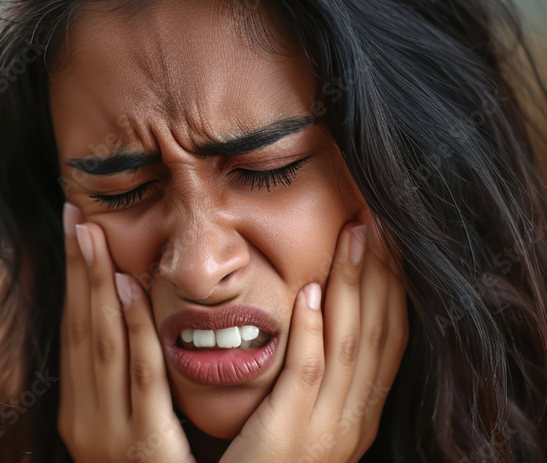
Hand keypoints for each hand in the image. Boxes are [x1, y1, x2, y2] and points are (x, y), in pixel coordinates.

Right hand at [57, 202, 194, 462]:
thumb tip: (131, 328)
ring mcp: (109, 433)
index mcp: (82, 414)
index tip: (75, 233)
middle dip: (77, 271)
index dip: (75, 282)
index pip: (76, 334)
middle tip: (75, 217)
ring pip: (101, 344)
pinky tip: (128, 289)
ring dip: (96, 285)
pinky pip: (138, 377)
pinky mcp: (143, 447)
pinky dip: (131, 330)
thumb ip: (128, 390)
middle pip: (81, 330)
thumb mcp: (130, 431)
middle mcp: (86, 420)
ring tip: (91, 236)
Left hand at [220, 211, 408, 461]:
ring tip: (354, 238)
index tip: (387, 240)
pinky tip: (309, 295)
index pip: (388, 338)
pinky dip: (312, 331)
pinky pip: (308, 373)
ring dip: (353, 287)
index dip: (392, 287)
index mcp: (360, 411)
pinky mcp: (290, 431)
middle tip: (376, 220)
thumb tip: (312, 312)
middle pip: (378, 332)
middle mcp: (354, 416)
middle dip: (381, 274)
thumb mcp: (305, 414)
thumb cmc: (269, 460)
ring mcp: (326, 425)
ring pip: (351, 345)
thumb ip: (314, 372)